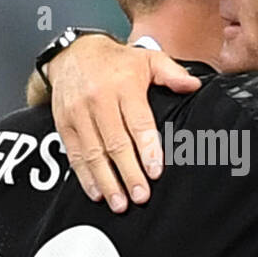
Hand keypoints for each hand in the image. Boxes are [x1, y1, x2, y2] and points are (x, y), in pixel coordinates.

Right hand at [46, 34, 200, 210]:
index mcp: (124, 86)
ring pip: (93, 153)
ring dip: (107, 181)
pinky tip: (97, 193)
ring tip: (120, 203)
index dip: (147, 148)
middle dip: (129, 173)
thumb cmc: (115, 61)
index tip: (155, 171)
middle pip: (115, 143)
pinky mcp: (64, 125)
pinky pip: (74, 155)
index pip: (138, 122)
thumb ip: (172, 73)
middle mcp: (99, 100)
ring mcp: (79, 114)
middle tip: (141, 196)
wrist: (72, 53)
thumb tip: (193, 86)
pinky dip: (85, 177)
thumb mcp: (147, 58)